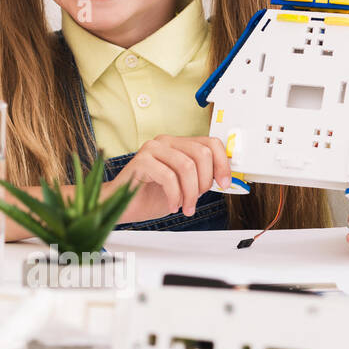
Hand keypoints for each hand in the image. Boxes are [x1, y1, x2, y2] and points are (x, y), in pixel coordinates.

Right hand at [108, 135, 231, 221]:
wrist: (124, 205)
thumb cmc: (151, 195)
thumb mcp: (184, 185)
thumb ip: (201, 176)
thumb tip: (223, 178)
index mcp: (177, 144)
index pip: (210, 143)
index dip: (223, 163)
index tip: (224, 183)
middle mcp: (164, 142)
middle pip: (201, 153)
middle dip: (205, 181)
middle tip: (197, 198)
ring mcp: (151, 149)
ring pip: (187, 166)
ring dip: (190, 193)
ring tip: (185, 206)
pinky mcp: (140, 161)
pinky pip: (169, 177)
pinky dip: (174, 195)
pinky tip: (171, 204)